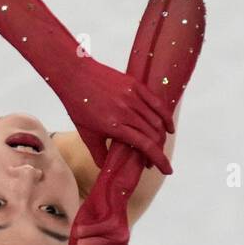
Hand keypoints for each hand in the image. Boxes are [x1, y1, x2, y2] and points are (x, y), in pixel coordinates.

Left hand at [58, 58, 174, 173]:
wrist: (74, 75)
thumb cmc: (78, 105)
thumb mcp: (86, 134)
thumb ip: (99, 154)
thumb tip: (107, 170)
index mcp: (114, 126)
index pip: (145, 145)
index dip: (159, 159)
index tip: (166, 170)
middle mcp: (126, 112)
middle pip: (153, 134)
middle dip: (159, 151)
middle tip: (154, 160)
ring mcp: (132, 97)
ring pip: (156, 120)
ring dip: (162, 136)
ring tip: (160, 145)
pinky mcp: (135, 85)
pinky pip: (156, 102)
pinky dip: (165, 116)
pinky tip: (168, 127)